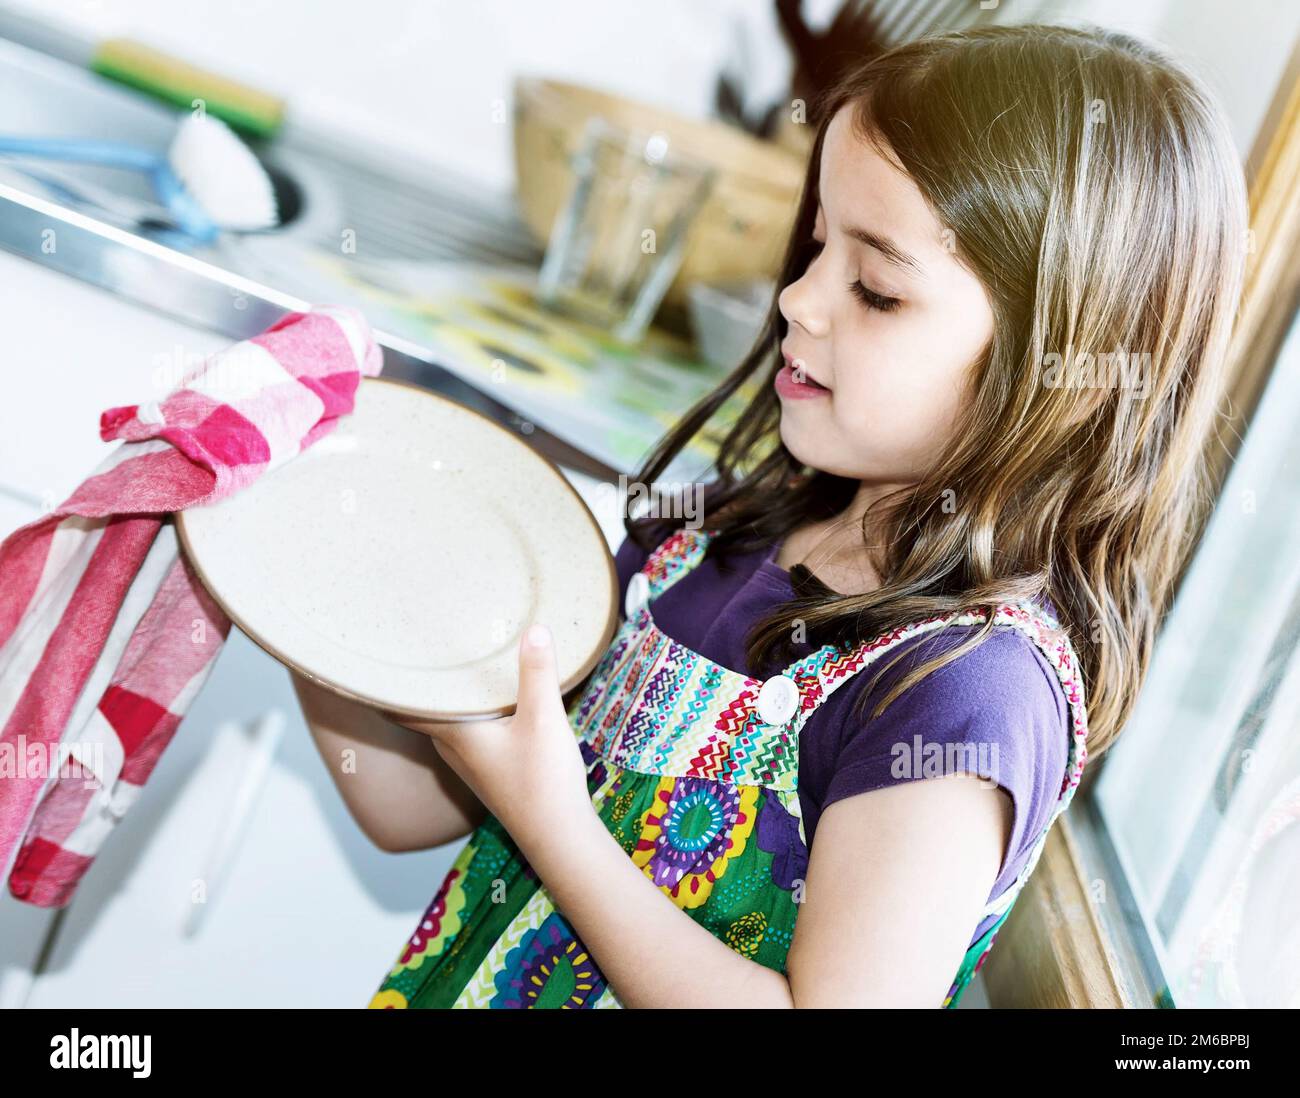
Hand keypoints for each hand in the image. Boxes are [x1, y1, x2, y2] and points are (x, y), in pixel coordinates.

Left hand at [397, 624, 595, 845]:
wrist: (558, 836)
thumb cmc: (542, 782)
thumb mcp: (544, 719)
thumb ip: (537, 673)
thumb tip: (534, 628)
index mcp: (453, 734)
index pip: (401, 709)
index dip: (382, 687)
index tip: (371, 660)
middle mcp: (453, 748)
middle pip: (421, 711)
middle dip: (416, 684)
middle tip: (410, 649)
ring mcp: (470, 762)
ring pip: (445, 721)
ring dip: (443, 697)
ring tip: (445, 665)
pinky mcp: (490, 768)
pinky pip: (466, 730)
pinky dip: (466, 711)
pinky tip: (484, 700)